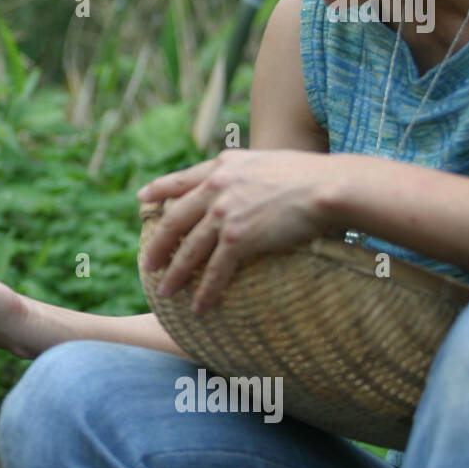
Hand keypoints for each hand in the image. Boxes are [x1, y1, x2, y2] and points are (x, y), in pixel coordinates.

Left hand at [137, 148, 343, 312]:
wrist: (327, 187)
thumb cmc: (308, 175)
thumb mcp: (265, 161)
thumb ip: (243, 171)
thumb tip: (238, 181)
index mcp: (222, 166)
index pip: (181, 180)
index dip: (158, 190)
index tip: (141, 199)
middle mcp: (216, 187)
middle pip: (175, 220)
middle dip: (159, 245)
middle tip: (147, 264)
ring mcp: (225, 213)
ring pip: (190, 249)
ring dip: (175, 274)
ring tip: (164, 291)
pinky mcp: (239, 237)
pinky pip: (215, 270)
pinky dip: (206, 291)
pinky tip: (199, 306)